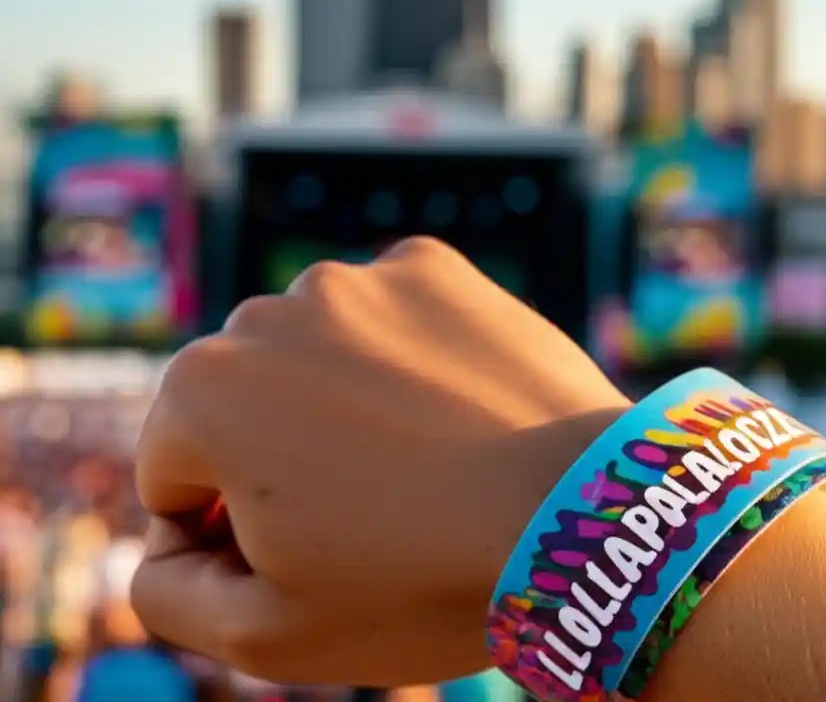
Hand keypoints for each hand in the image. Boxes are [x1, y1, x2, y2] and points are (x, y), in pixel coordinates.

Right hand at [132, 238, 630, 685]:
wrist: (584, 519)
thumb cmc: (425, 582)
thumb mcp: (268, 634)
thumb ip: (167, 591)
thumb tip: (162, 540)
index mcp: (203, 393)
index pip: (175, 478)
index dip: (230, 538)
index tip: (310, 561)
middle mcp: (269, 311)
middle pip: (244, 408)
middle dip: (280, 462)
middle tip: (369, 518)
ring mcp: (359, 280)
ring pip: (317, 359)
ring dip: (342, 406)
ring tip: (419, 467)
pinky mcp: (436, 269)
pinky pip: (391, 322)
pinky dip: (407, 361)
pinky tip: (454, 412)